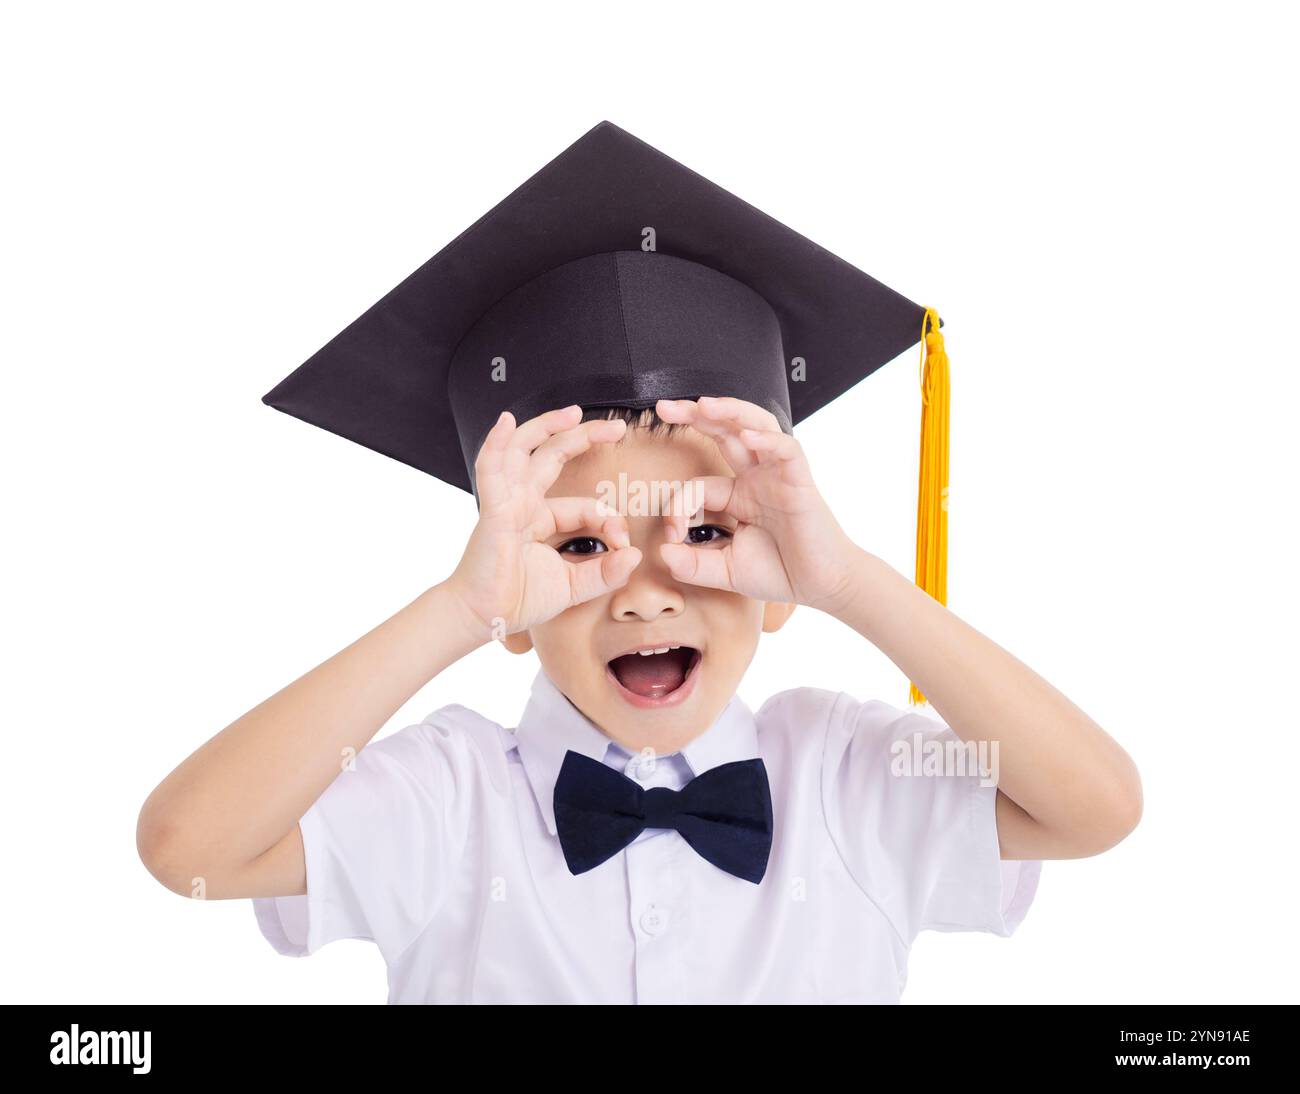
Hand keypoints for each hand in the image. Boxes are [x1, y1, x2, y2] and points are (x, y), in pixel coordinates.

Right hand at [447, 406, 641, 636]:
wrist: (487, 618)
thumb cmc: (519, 599)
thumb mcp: (574, 586)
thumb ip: (605, 573)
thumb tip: (633, 556)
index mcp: (542, 518)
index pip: (585, 505)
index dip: (610, 519)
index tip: (624, 544)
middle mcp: (524, 503)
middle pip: (553, 455)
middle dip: (584, 436)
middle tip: (617, 427)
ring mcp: (507, 502)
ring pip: (524, 449)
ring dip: (547, 426)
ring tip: (573, 412)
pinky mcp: (493, 510)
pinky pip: (491, 469)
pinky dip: (497, 443)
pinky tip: (506, 422)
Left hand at [654, 396, 861, 612]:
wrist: (823, 586)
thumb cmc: (780, 573)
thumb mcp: (725, 571)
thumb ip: (692, 565)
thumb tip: (662, 552)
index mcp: (737, 495)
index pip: (697, 485)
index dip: (678, 505)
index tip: (671, 534)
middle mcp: (756, 478)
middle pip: (725, 432)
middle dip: (694, 415)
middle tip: (663, 407)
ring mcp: (777, 476)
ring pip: (756, 426)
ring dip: (730, 412)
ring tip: (703, 404)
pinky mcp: (800, 481)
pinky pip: (786, 450)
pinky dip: (769, 439)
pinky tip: (749, 435)